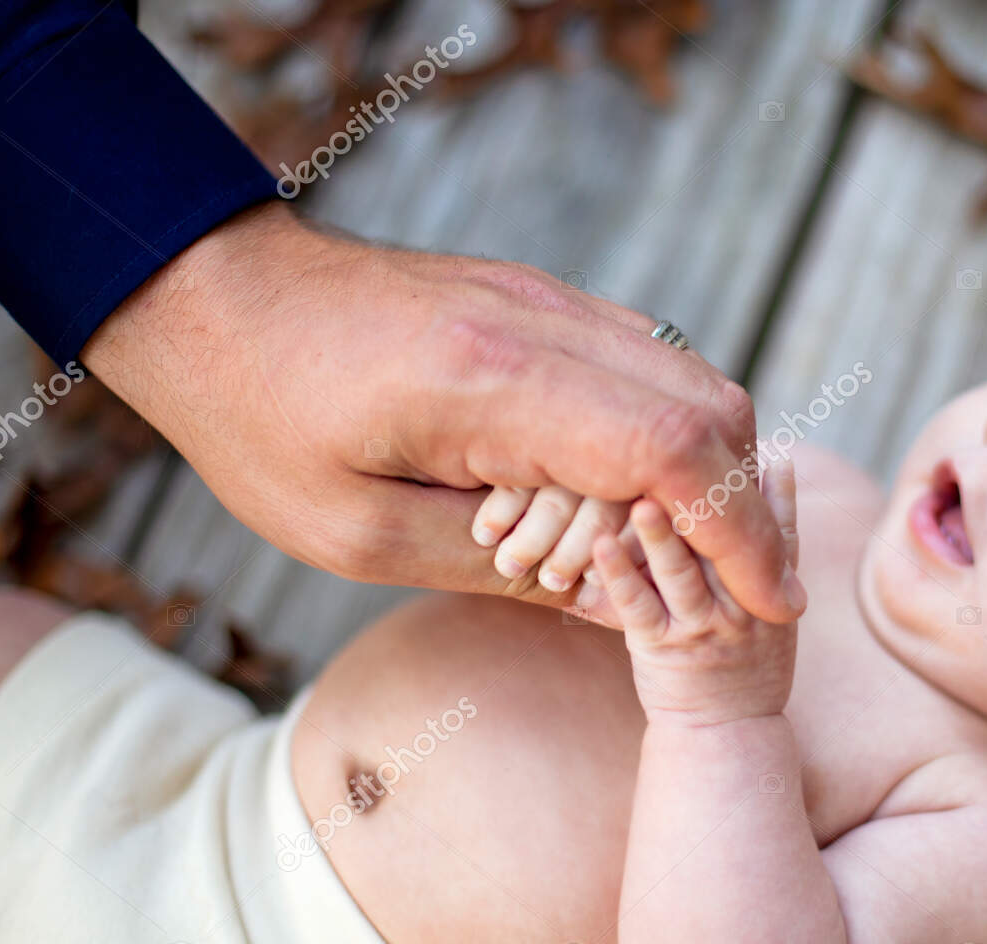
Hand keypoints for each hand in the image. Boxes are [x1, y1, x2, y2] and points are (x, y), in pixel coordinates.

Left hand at [81, 202, 804, 620]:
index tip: (771, 601)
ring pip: (689, 377)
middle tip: (745, 590)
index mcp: (491, 381)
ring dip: (711, 470)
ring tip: (693, 556)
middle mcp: (540, 322)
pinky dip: (670, 434)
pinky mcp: (539, 302)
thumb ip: (505, 570)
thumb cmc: (262, 422)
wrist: (215, 298)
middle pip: (710, 404)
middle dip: (746, 507)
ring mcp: (546, 301)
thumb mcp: (363, 538)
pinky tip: (634, 497)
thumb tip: (620, 602)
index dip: (740, 531)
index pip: (673, 446)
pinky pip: (644, 365)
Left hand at [592, 458, 799, 727]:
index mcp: (769, 590)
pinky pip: (638, 608)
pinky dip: (619, 575)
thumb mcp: (771, 610)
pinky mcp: (664, 649)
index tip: (771, 448)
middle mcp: (743, 606)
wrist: (726, 732)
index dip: (777, 492)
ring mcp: (705, 627)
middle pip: (728, 543)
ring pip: (682, 572)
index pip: (779, 532)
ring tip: (643, 495)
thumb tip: (766, 484)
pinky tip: (601, 546)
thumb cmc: (741, 660)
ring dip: (662, 533)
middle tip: (694, 449)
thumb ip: (765, 556)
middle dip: (712, 498)